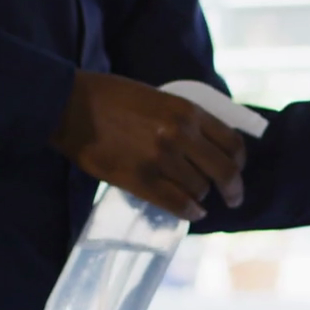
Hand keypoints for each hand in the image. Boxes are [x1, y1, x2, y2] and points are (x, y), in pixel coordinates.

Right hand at [51, 72, 246, 220]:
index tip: (236, 171)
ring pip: (200, 189)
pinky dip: (190, 212)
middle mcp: (180, 135)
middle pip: (224, 171)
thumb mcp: (159, 98)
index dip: (239, 162)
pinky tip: (192, 212)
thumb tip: (207, 146)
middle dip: (233, 189)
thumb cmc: (111, 97)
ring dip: (201, 196)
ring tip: (195, 198)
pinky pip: (178, 204)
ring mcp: (161, 159)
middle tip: (233, 199)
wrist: (70, 106)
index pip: (232, 142)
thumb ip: (185, 120)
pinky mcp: (140, 180)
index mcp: (187, 111)